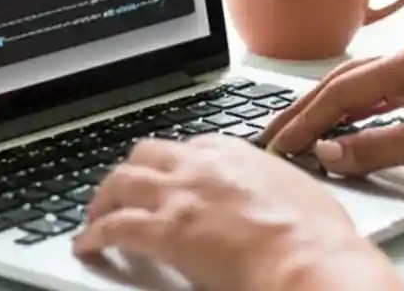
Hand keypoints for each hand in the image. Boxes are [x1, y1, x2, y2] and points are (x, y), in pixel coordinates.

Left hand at [73, 135, 402, 290]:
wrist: (307, 256)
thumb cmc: (315, 234)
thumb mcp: (295, 190)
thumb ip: (270, 187)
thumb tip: (270, 199)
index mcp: (235, 152)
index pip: (189, 146)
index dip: (172, 162)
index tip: (169, 174)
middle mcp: (201, 165)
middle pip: (147, 154)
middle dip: (132, 170)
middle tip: (124, 189)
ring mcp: (179, 195)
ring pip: (121, 182)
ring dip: (104, 198)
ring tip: (97, 215)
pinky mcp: (164, 230)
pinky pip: (115, 226)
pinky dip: (95, 234)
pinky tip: (88, 244)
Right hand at [263, 46, 403, 182]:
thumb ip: (375, 147)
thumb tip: (329, 151)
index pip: (342, 91)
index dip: (307, 119)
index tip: (283, 143)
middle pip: (347, 83)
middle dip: (310, 110)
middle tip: (278, 134)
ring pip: (365, 89)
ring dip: (333, 111)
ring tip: (305, 131)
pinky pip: (386, 98)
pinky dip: (360, 114)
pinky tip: (351, 127)